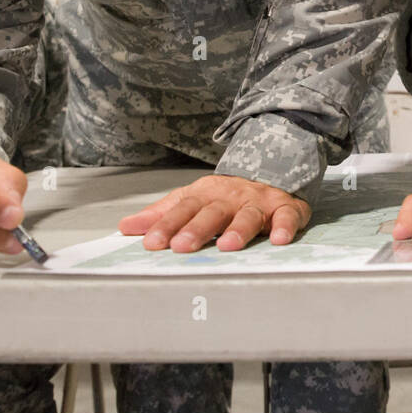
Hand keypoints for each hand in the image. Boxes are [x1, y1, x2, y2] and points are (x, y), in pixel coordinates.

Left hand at [119, 175, 311, 251]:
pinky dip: (285, 226)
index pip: (182, 209)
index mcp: (204, 196)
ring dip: (238, 230)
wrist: (270, 166)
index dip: (167, 225)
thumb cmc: (225, 194)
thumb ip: (161, 214)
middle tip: (182, 246)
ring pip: (248, 214)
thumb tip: (125, 227)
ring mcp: (258, 202)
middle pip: (212, 212)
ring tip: (228, 246)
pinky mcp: (285, 207)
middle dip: (197, 229)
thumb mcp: (191, 199)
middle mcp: (230, 198)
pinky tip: (279, 239)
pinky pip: (287, 215)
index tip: (151, 243)